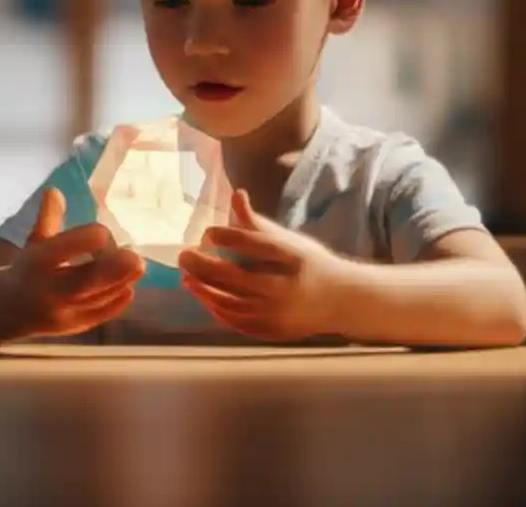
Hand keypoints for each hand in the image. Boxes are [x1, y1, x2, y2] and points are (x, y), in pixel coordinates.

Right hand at [0, 187, 144, 337]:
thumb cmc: (25, 269)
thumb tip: (55, 191)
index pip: (58, 250)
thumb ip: (47, 218)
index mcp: (33, 264)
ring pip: (98, 297)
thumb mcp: (32, 242)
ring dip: (120, 279)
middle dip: (112, 269)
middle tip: (136, 257)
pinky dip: (118, 298)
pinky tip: (127, 285)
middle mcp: (47, 291)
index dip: (82, 239)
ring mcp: (63, 313)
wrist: (7, 313)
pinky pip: (102, 313)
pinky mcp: (76, 326)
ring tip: (133, 263)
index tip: (101, 230)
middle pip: (83, 282)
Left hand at [178, 190, 348, 340]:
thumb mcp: (288, 239)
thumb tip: (236, 193)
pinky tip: (205, 296)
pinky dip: (217, 310)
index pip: (252, 244)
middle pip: (234, 277)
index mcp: (291, 257)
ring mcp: (278, 313)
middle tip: (184, 256)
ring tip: (187, 278)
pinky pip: (237, 322)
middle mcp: (284, 286)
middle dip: (203, 266)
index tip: (208, 233)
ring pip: (231, 303)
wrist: (341, 301)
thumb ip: (257, 222)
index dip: (226, 237)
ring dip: (204, 290)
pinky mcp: (273, 331)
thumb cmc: (307, 264)